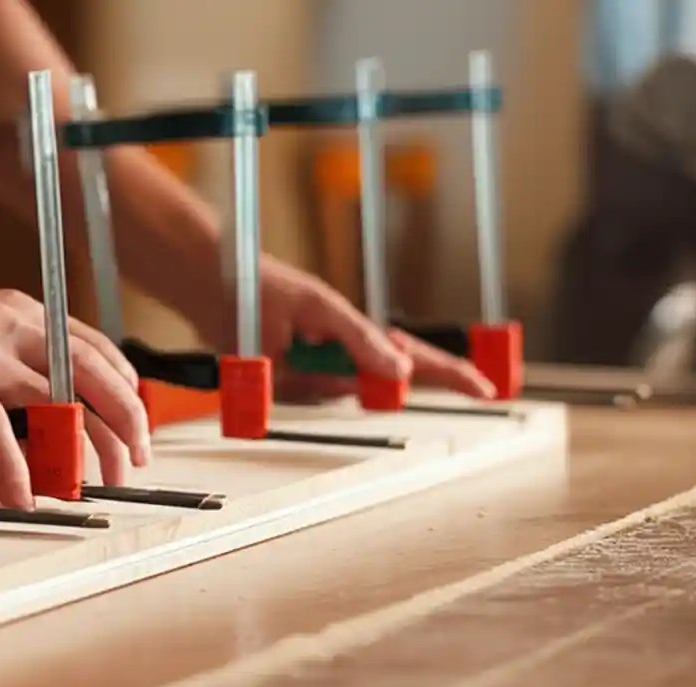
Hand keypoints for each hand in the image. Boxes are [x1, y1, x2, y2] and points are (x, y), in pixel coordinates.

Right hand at [0, 271, 149, 508]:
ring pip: (60, 403)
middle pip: (94, 374)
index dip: (123, 389)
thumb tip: (38, 413)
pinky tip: (22, 497)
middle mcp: (11, 325)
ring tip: (92, 486)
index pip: (95, 348)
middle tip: (133, 461)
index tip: (132, 423)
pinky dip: (17, 472)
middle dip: (125, 422)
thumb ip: (4, 361)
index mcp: (18, 311)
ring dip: (85, 451)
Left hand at [192, 255, 495, 401]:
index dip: (452, 375)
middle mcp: (345, 355)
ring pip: (332, 393)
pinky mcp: (284, 382)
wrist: (209, 288)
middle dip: (385, 383)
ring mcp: (316, 371)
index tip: (486, 388)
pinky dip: (282, 378)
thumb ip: (361, 340)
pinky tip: (266, 348)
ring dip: (310, 374)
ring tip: (282, 337)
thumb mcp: (319, 307)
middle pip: (383, 380)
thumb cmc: (265, 284)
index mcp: (361, 331)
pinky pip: (296, 394)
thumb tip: (401, 373)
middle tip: (392, 380)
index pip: (417, 358)